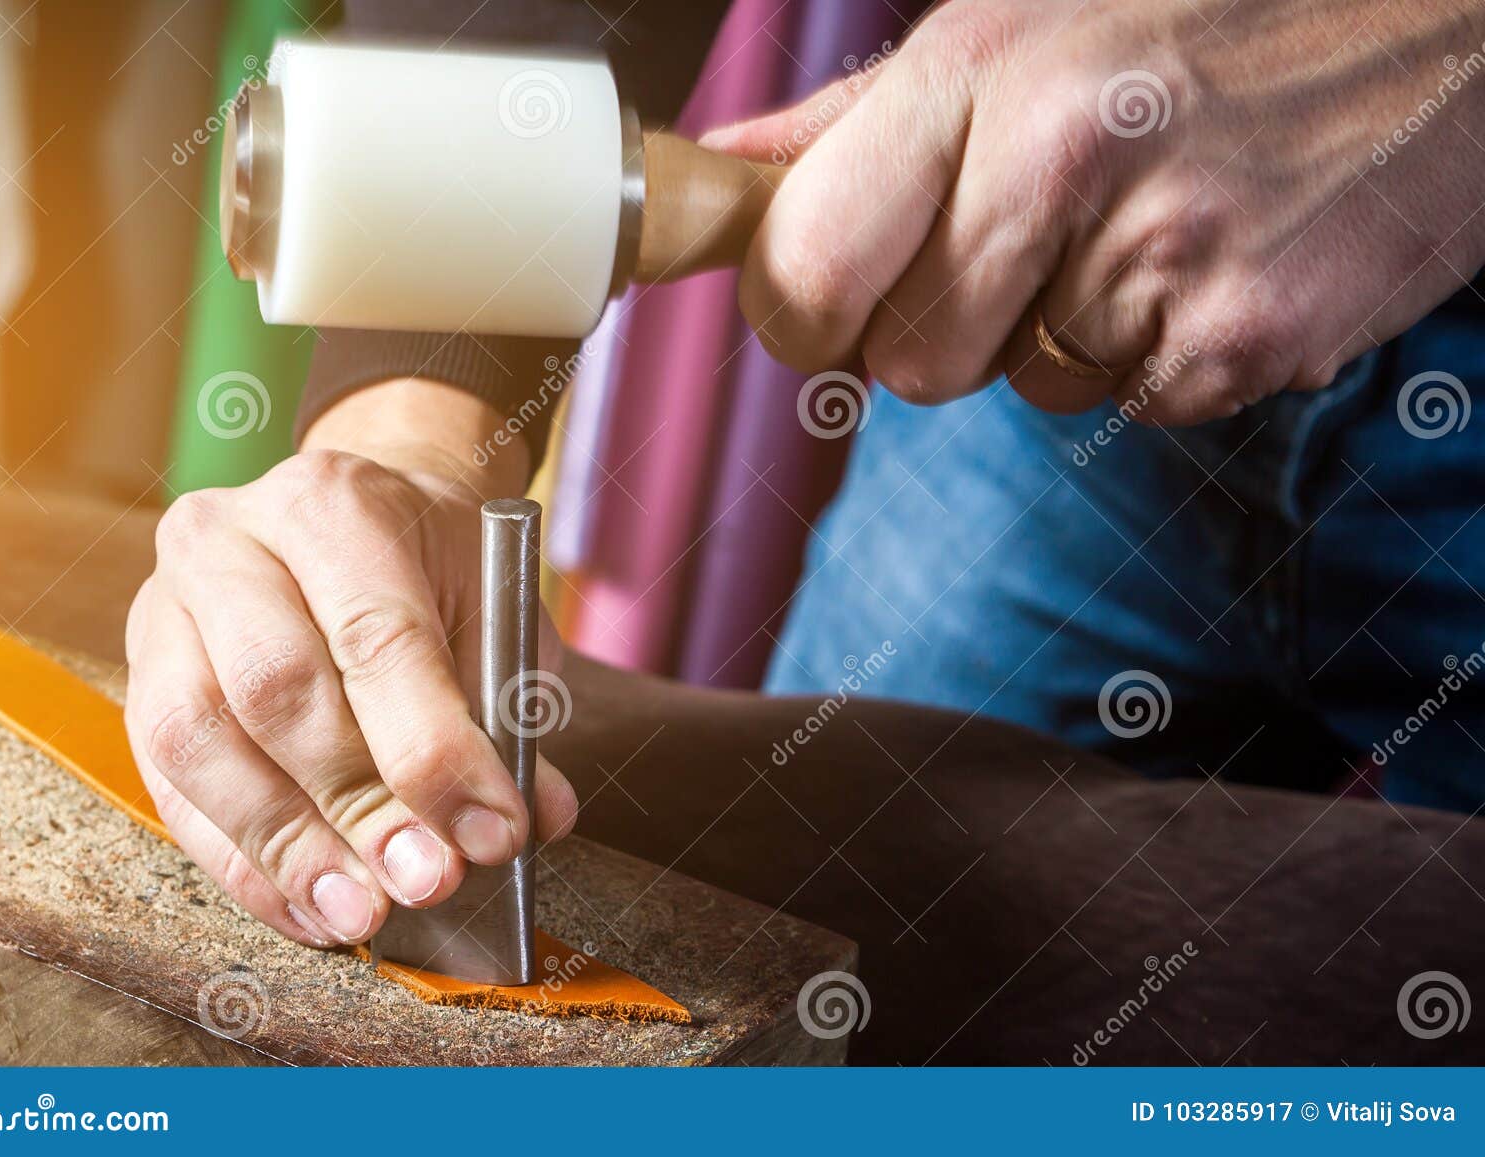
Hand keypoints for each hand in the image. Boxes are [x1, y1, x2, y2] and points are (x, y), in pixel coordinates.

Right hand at [125, 385, 576, 946]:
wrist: (355, 515)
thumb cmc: (431, 570)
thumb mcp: (495, 611)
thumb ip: (507, 712)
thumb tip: (529, 821)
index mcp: (330, 504)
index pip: (377, 637)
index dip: (435, 750)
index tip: (493, 833)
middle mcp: (225, 542)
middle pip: (274, 690)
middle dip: (357, 806)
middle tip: (426, 881)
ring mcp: (163, 608)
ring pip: (198, 742)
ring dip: (285, 849)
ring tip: (360, 915)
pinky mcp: (137, 679)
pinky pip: (169, 786)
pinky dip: (242, 863)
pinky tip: (308, 909)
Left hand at [704, 0, 1484, 421]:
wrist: (1441, 21)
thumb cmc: (1192, 18)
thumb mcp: (1004, 26)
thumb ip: (848, 123)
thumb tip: (713, 179)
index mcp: (976, 74)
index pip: (804, 270)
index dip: (803, 309)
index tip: (831, 298)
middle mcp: (1062, 155)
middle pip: (907, 363)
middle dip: (949, 327)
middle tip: (1034, 239)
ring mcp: (1163, 253)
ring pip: (1022, 389)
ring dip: (1065, 334)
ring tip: (1149, 225)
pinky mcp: (1248, 336)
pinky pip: (1131, 407)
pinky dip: (1160, 357)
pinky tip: (1214, 261)